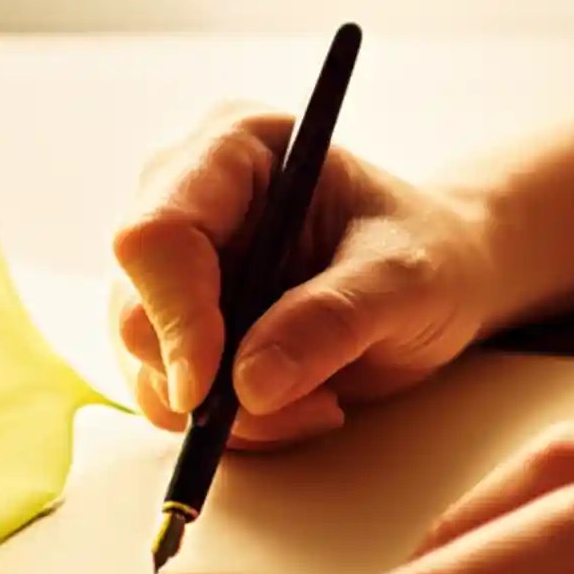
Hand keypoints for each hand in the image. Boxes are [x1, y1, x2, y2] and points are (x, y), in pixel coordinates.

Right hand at [110, 102, 493, 448]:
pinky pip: (170, 395)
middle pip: (136, 304)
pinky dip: (231, 424)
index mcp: (234, 149)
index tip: (210, 389)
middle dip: (210, 377)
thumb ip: (332, 320)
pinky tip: (295, 403)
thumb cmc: (429, 256)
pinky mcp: (177, 325)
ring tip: (319, 401)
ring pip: (145, 363)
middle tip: (303, 405)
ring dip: (228, 412)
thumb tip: (249, 385)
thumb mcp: (405, 281)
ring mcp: (174, 268)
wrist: (437, 282)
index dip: (175, 314)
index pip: (159, 232)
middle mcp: (186, 200)